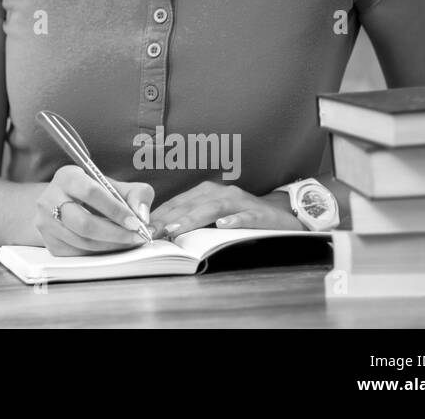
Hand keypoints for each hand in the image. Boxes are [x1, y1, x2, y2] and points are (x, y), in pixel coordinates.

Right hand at [35, 165, 154, 255]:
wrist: (62, 203)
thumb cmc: (93, 193)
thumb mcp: (115, 185)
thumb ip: (136, 194)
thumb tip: (143, 216)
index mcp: (67, 177)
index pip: (92, 193)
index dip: (116, 210)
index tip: (136, 223)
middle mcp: (49, 199)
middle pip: (85, 224)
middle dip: (116, 234)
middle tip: (137, 238)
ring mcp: (46, 223)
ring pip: (83, 242)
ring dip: (111, 246)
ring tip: (130, 243)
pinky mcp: (50, 243)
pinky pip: (79, 255)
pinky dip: (100, 254)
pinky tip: (114, 248)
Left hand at [144, 180, 304, 238]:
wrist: (282, 214)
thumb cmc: (240, 216)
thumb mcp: (214, 216)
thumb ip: (192, 220)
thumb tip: (163, 232)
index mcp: (206, 193)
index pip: (178, 203)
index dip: (160, 215)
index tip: (142, 227)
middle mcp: (220, 193)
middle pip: (191, 205)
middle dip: (169, 218)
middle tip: (153, 232)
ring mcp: (240, 202)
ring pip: (213, 208)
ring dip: (193, 219)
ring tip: (177, 229)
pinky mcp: (259, 214)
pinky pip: (245, 216)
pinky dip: (235, 220)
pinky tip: (224, 226)